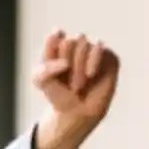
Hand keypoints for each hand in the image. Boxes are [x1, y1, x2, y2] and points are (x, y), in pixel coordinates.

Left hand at [31, 31, 120, 148]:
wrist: (77, 112)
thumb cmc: (58, 94)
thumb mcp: (40, 81)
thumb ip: (44, 70)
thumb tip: (65, 64)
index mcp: (58, 45)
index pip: (55, 36)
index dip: (53, 52)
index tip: (55, 70)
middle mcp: (77, 44)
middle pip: (70, 41)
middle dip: (66, 65)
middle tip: (67, 83)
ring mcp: (93, 49)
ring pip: (84, 43)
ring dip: (78, 67)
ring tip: (77, 86)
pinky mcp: (108, 56)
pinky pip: (101, 47)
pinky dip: (93, 60)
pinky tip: (89, 74)